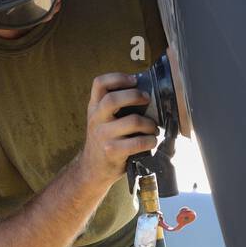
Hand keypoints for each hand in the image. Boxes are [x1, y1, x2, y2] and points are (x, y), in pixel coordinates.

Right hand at [78, 72, 158, 188]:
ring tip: (153, 128)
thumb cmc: (104, 141)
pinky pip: (137, 142)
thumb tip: (144, 93)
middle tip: (147, 99)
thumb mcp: (102, 120)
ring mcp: (103, 136)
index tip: (134, 79)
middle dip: (135, 96)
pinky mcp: (113, 152)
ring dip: (149, 123)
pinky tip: (151, 141)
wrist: (92, 169)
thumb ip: (114, 107)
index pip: (99, 84)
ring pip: (132, 121)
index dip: (117, 78)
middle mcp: (96, 120)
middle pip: (113, 99)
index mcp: (94, 108)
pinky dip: (150, 140)